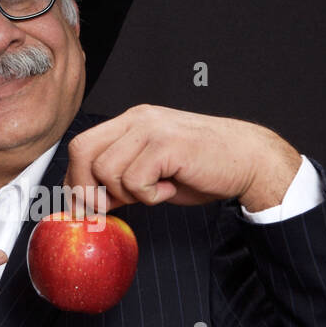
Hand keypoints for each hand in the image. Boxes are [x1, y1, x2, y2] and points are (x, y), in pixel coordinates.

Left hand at [62, 104, 302, 213]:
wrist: (249, 160)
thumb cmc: (203, 168)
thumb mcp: (151, 175)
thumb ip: (119, 181)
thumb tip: (84, 202)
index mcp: (130, 122)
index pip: (81, 146)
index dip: (76, 180)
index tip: (87, 206)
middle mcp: (137, 119)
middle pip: (82, 152)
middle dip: (89, 189)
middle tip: (115, 206)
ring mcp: (151, 129)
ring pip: (107, 171)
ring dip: (129, 194)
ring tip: (157, 190)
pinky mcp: (167, 144)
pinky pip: (135, 181)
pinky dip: (150, 196)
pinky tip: (170, 188)